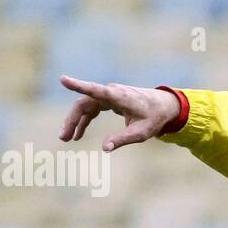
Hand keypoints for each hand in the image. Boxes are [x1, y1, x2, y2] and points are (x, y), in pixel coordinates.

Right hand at [57, 75, 181, 151]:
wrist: (164, 106)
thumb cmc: (154, 118)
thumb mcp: (141, 132)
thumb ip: (122, 139)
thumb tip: (104, 148)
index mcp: (118, 96)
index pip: (95, 89)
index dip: (78, 85)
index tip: (63, 79)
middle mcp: (110, 92)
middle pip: (84, 103)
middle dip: (72, 120)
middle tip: (63, 137)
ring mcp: (108, 95)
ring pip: (85, 106)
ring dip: (75, 122)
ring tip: (68, 138)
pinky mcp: (109, 99)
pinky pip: (91, 109)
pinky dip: (84, 120)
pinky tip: (78, 134)